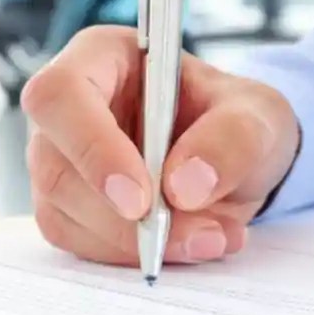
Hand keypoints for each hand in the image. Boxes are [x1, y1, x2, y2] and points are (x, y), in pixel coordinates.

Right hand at [22, 26, 299, 265]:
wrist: (236, 162)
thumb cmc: (236, 121)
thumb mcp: (259, 116)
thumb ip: (232, 139)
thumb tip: (183, 187)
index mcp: (100, 58)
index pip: (61, 95)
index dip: (91, 148)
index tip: (141, 200)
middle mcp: (66, 110)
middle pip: (54, 166)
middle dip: (122, 217)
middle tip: (197, 234)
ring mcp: (60, 162)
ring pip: (62, 214)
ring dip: (134, 243)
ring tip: (211, 238)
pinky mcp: (68, 209)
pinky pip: (80, 245)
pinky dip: (132, 256)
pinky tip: (186, 244)